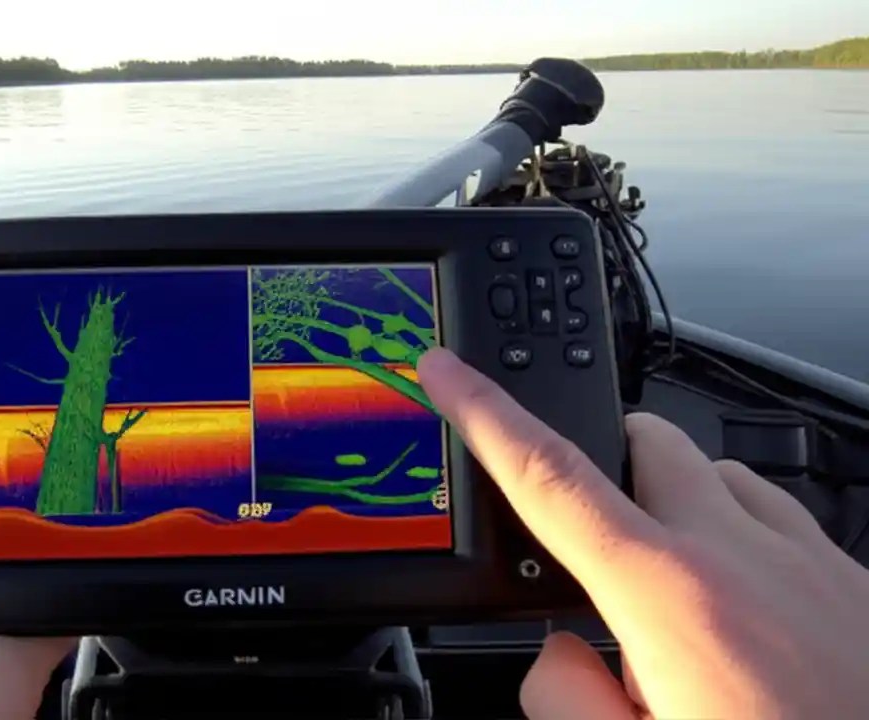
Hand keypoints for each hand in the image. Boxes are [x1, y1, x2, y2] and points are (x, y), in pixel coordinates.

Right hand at [416, 348, 868, 719]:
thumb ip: (566, 697)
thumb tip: (562, 654)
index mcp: (671, 600)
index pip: (549, 476)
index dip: (484, 412)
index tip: (448, 371)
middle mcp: (749, 561)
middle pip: (648, 443)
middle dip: (602, 458)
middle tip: (589, 541)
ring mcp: (818, 567)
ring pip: (723, 477)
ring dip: (679, 505)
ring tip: (673, 595)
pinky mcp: (862, 588)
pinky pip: (787, 522)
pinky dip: (746, 543)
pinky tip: (746, 617)